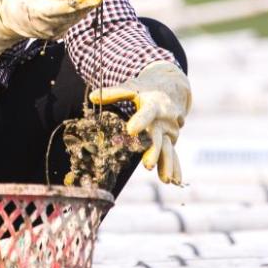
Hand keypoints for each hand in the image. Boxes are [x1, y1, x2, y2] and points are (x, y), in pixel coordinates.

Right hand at [0, 0, 102, 56]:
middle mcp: (48, 25)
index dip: (83, 2)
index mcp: (41, 10)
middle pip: (76, 13)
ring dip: (87, 6)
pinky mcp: (56, 35)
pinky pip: (72, 22)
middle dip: (90, 1)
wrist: (7, 19)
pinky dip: (79, 12)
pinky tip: (85, 1)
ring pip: (76, 19)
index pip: (66, 7)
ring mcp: (53, 32)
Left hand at [89, 60, 190, 184]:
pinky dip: (175, 167)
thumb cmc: (146, 89)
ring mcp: (169, 131)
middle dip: (154, 151)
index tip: (131, 130)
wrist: (171, 89)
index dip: (139, 121)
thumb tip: (93, 97)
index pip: (147, 113)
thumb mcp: (132, 87)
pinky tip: (175, 181)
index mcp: (154, 104)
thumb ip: (114, 93)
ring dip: (167, 164)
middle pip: (158, 136)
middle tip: (147, 165)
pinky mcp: (171, 139)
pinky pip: (173, 154)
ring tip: (165, 179)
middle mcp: (164, 119)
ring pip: (168, 149)